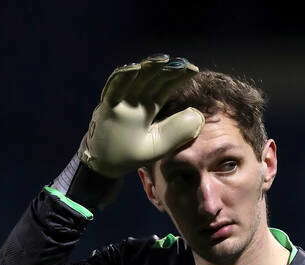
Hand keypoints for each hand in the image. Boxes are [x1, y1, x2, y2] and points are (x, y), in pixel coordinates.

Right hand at [79, 54, 204, 177]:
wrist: (105, 164)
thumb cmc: (131, 154)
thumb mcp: (160, 146)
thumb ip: (178, 132)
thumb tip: (198, 115)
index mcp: (149, 106)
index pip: (165, 86)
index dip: (178, 76)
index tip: (193, 69)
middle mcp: (136, 99)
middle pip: (152, 78)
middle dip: (166, 69)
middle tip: (181, 62)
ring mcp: (121, 100)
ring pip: (135, 78)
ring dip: (147, 68)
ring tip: (162, 60)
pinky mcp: (107, 105)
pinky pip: (113, 88)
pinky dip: (122, 78)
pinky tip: (134, 69)